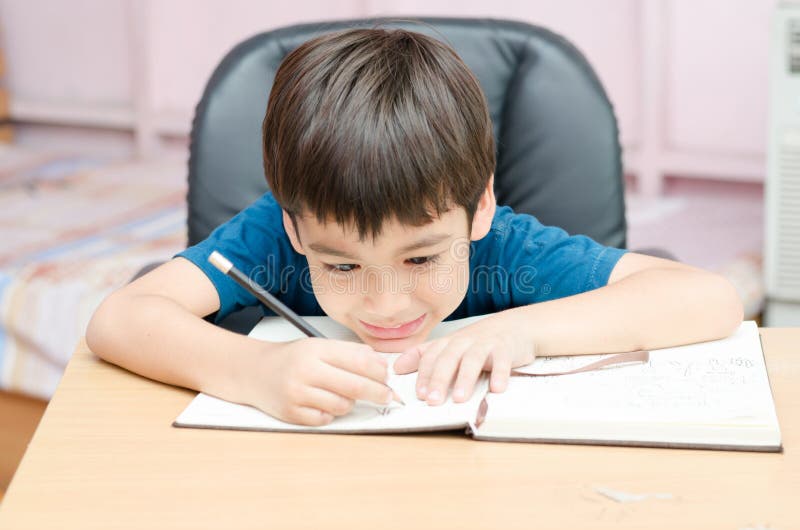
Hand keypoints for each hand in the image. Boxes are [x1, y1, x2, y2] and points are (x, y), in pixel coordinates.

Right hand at [245, 337, 391, 425]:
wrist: (254, 372)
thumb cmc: (291, 359)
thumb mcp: (319, 346)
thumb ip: (350, 353)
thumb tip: (381, 365)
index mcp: (316, 350)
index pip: (359, 362)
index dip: (379, 373)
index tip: (388, 378)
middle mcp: (306, 371)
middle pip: (354, 387)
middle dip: (377, 393)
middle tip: (387, 396)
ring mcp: (297, 394)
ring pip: (342, 406)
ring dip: (350, 403)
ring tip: (341, 394)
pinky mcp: (292, 414)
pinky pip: (326, 419)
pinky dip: (331, 413)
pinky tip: (323, 403)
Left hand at [393, 313, 534, 404]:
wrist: (515, 326)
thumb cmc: (479, 342)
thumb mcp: (450, 347)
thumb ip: (424, 357)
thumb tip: (397, 368)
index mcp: (449, 344)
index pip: (431, 357)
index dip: (424, 375)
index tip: (420, 394)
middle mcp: (464, 342)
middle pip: (448, 358)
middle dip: (439, 379)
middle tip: (433, 400)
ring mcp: (485, 344)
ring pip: (472, 360)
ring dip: (465, 379)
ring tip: (459, 398)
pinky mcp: (506, 348)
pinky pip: (502, 361)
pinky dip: (500, 374)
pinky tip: (497, 389)